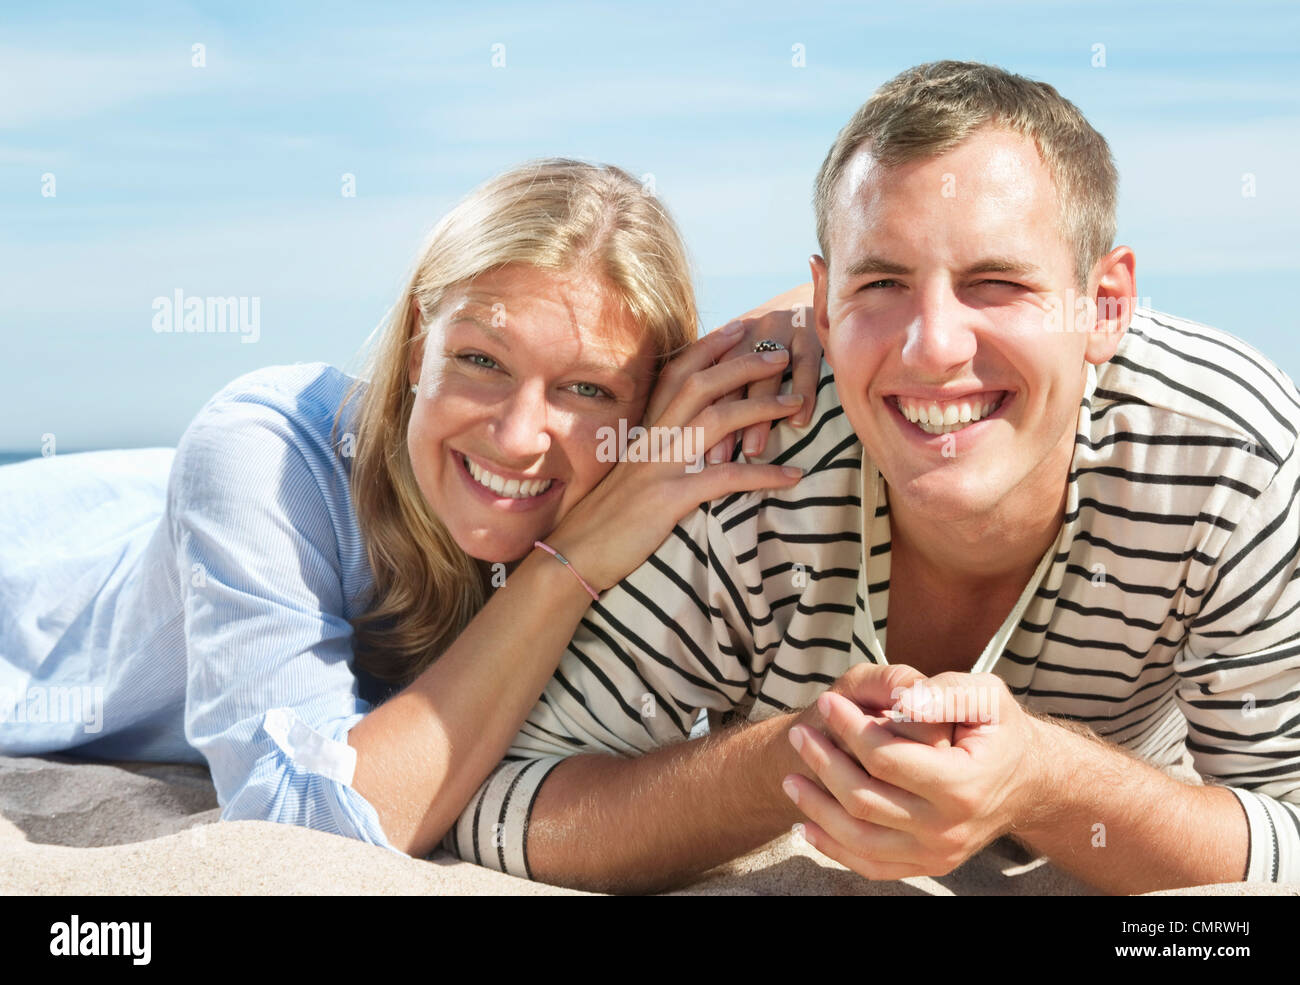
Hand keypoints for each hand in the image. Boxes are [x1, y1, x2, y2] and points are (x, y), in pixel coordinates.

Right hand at [546, 322, 804, 591]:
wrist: (573, 555)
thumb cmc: (603, 519)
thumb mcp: (629, 473)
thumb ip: (655, 451)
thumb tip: (686, 441)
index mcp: (643, 430)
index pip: (677, 374)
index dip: (709, 347)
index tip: (740, 328)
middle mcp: (652, 440)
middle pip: (701, 384)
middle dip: (744, 363)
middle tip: (781, 353)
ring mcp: (659, 467)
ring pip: (716, 420)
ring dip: (761, 406)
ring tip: (797, 403)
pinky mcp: (668, 499)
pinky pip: (725, 479)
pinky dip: (764, 475)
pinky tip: (793, 476)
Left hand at [706, 284, 819, 464]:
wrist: (808, 297)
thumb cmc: (766, 340)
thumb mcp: (737, 351)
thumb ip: (715, 382)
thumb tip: (688, 435)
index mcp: (724, 340)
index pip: (703, 381)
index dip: (694, 416)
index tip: (688, 453)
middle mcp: (747, 332)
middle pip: (729, 381)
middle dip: (720, 423)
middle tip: (715, 460)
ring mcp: (780, 330)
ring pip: (764, 376)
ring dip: (757, 416)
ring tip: (753, 451)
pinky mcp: (811, 332)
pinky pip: (806, 365)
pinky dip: (803, 392)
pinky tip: (799, 422)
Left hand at [783, 669, 1045, 879]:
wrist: (1027, 781)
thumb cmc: (998, 730)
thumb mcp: (984, 696)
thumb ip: (943, 694)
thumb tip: (903, 701)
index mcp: (964, 784)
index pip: (887, 759)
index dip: (849, 728)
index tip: (828, 702)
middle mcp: (949, 827)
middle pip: (865, 800)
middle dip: (822, 764)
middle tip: (800, 734)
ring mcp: (938, 853)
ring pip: (859, 838)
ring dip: (816, 807)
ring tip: (791, 776)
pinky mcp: (928, 865)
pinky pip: (869, 864)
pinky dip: (832, 847)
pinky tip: (806, 822)